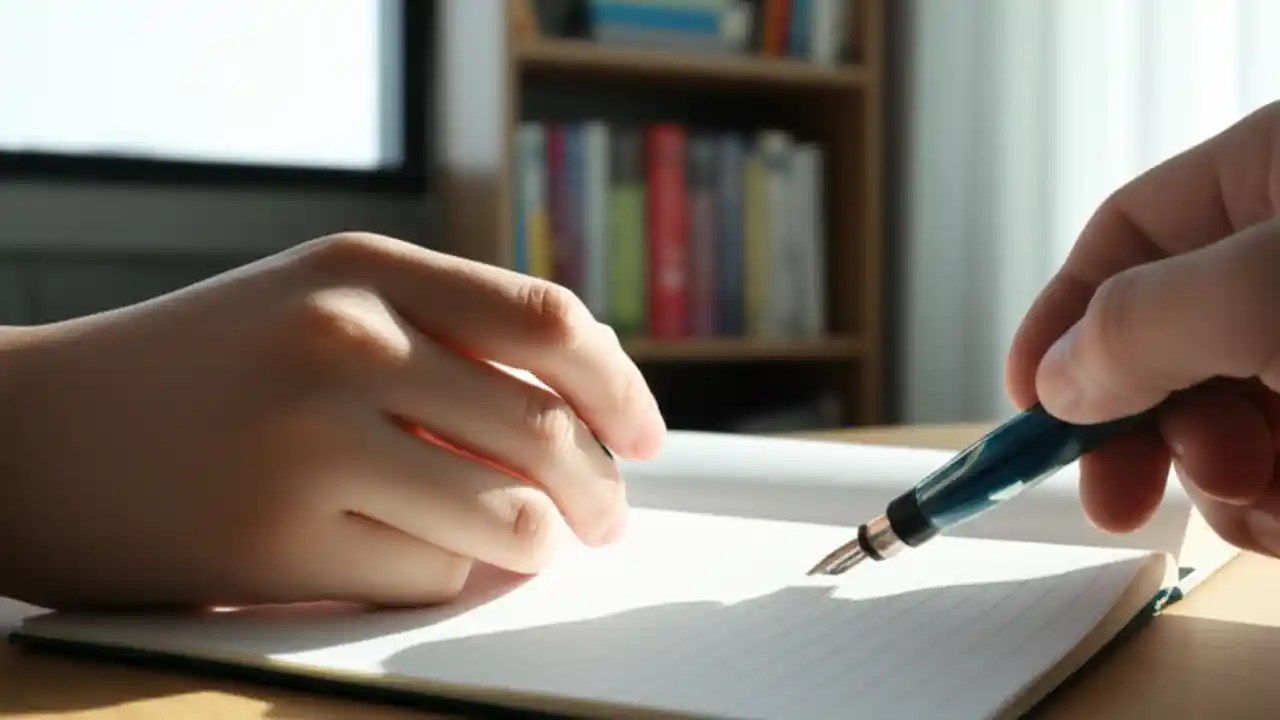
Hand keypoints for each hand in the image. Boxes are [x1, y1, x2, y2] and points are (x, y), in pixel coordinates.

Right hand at [0, 233, 664, 608]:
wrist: (41, 434)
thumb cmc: (201, 369)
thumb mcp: (318, 302)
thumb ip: (444, 335)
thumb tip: (584, 416)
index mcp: (365, 265)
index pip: (550, 321)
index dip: (622, 386)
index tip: (645, 434)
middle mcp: (345, 340)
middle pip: (549, 431)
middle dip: (603, 492)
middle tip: (607, 519)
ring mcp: (311, 440)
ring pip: (509, 519)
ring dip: (537, 544)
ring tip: (529, 544)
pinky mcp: (280, 542)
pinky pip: (430, 576)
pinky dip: (443, 576)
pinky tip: (405, 556)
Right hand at [1006, 101, 1279, 556]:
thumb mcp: (1264, 289)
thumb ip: (1140, 327)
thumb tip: (1058, 381)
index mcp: (1268, 180)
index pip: (1126, 239)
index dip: (1062, 321)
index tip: (1025, 399)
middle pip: (1162, 347)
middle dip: (1135, 431)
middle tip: (1110, 495)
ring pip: (1222, 424)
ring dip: (1217, 478)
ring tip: (1257, 482)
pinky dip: (1274, 505)